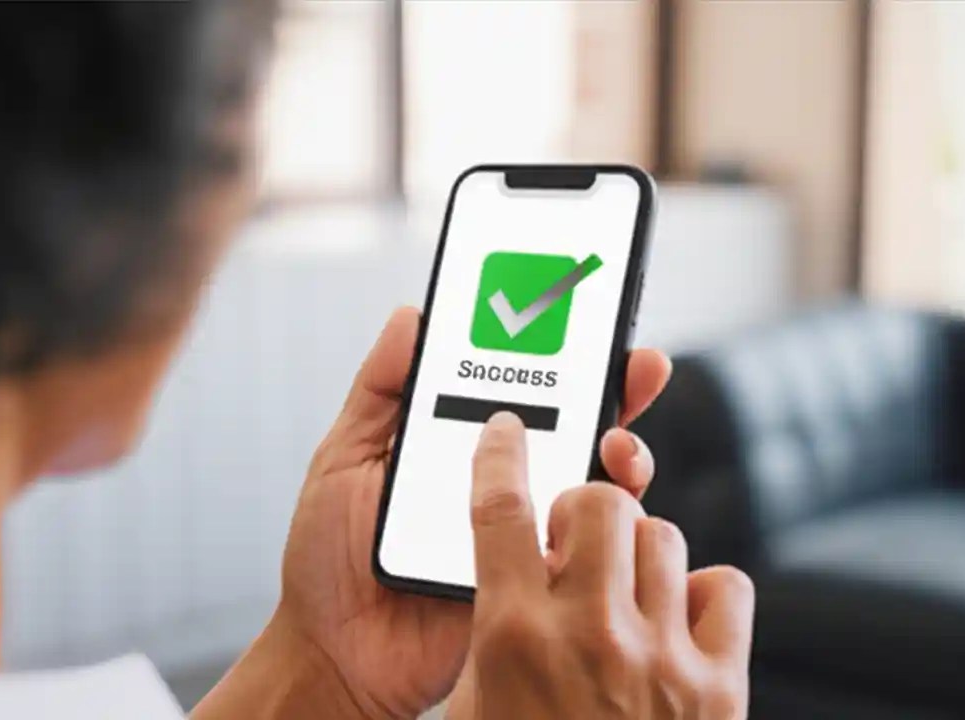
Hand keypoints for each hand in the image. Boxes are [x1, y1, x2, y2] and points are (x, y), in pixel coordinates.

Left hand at [268, 307, 671, 717]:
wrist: (333, 651)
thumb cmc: (328, 558)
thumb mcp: (344, 457)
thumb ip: (380, 390)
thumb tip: (412, 317)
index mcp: (463, 445)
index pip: (524, 386)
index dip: (560, 350)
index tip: (585, 312)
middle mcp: (506, 481)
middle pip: (578, 424)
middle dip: (618, 388)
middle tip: (636, 364)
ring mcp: (526, 529)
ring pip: (598, 482)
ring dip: (623, 452)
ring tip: (615, 440)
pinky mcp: (536, 577)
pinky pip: (590, 547)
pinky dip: (611, 522)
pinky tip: (603, 500)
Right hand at [451, 412, 754, 719]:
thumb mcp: (478, 701)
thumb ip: (497, 624)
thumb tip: (523, 564)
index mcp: (515, 637)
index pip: (502, 510)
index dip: (502, 455)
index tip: (507, 430)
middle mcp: (590, 635)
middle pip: (599, 500)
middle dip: (586, 507)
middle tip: (576, 542)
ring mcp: (661, 659)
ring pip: (664, 534)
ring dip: (640, 550)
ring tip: (624, 588)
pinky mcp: (718, 687)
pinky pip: (726, 585)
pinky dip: (705, 591)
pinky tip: (680, 616)